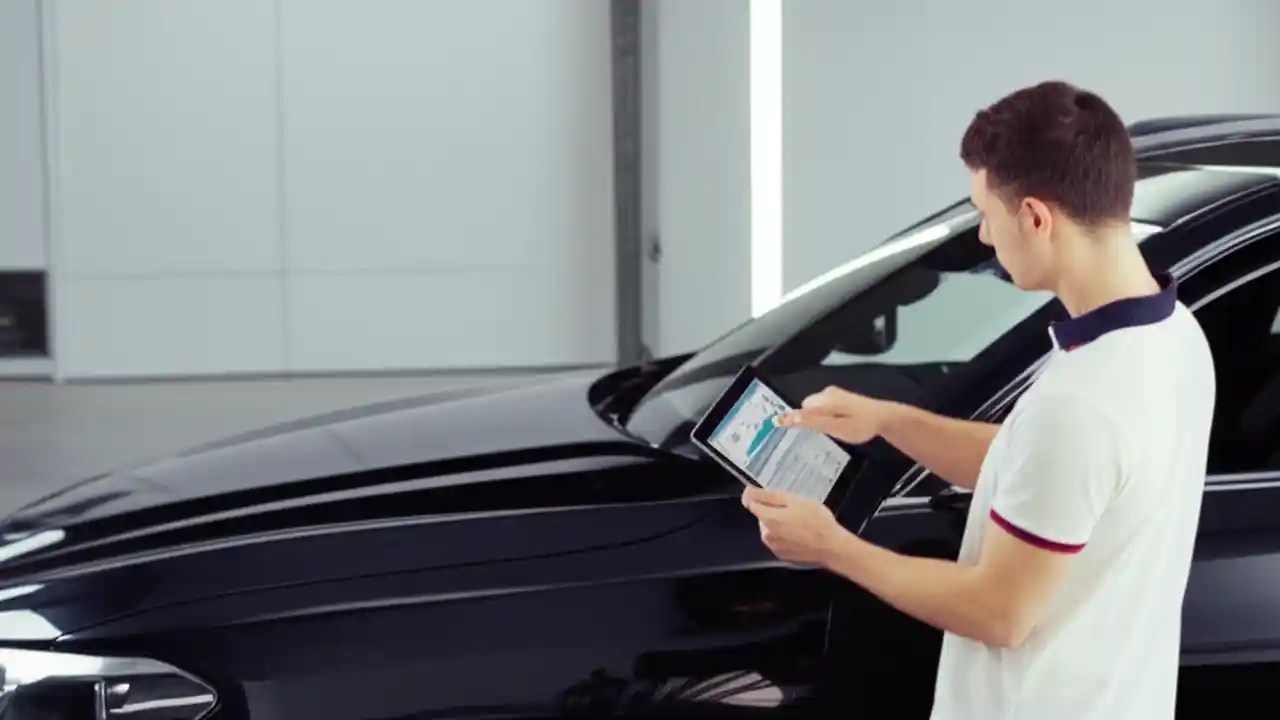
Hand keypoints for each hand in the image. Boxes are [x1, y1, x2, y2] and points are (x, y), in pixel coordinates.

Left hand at [742, 486, 846, 566]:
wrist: (832, 547)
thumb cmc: (816, 520)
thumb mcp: (795, 500)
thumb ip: (769, 496)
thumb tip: (748, 493)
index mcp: (768, 519)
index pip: (751, 503)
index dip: (760, 496)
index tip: (774, 495)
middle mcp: (766, 535)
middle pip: (762, 516)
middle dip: (774, 511)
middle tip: (795, 509)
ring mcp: (774, 547)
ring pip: (770, 528)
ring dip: (779, 523)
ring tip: (800, 522)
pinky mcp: (782, 556)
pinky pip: (778, 540)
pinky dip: (785, 536)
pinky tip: (801, 535)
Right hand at [775, 385, 892, 444]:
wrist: (885, 417)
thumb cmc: (861, 425)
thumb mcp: (835, 427)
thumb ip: (811, 422)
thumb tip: (787, 417)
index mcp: (823, 399)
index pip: (799, 410)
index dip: (792, 420)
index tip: (783, 429)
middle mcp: (826, 393)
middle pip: (806, 408)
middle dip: (809, 420)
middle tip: (819, 435)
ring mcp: (834, 394)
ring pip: (815, 408)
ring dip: (818, 418)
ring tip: (829, 431)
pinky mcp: (840, 397)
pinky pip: (824, 407)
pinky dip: (826, 416)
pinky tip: (836, 425)